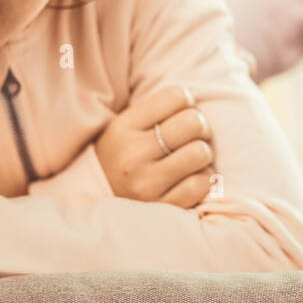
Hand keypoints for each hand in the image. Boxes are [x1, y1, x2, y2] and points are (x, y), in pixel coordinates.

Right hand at [93, 84, 216, 207]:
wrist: (100, 198)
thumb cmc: (124, 154)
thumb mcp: (127, 126)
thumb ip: (158, 109)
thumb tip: (198, 100)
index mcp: (123, 127)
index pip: (177, 95)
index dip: (188, 102)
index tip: (181, 114)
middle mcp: (132, 155)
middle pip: (193, 122)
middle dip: (201, 127)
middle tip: (193, 136)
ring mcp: (146, 183)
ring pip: (201, 153)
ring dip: (202, 155)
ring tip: (191, 158)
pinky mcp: (161, 206)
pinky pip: (200, 184)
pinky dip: (203, 180)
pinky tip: (191, 178)